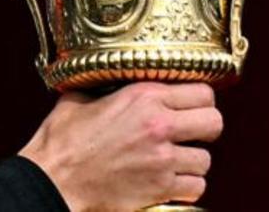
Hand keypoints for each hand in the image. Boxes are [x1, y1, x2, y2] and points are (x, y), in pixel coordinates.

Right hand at [17, 82, 222, 210]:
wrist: (53, 179)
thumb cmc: (61, 141)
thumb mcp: (79, 98)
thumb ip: (105, 88)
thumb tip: (109, 80)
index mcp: (143, 96)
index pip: (203, 92)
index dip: (199, 100)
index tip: (191, 106)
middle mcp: (159, 124)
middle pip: (215, 122)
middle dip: (205, 128)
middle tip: (190, 133)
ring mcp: (162, 159)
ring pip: (206, 159)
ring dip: (192, 161)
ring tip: (175, 161)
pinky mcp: (160, 188)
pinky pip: (196, 187)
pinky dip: (186, 187)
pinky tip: (170, 181)